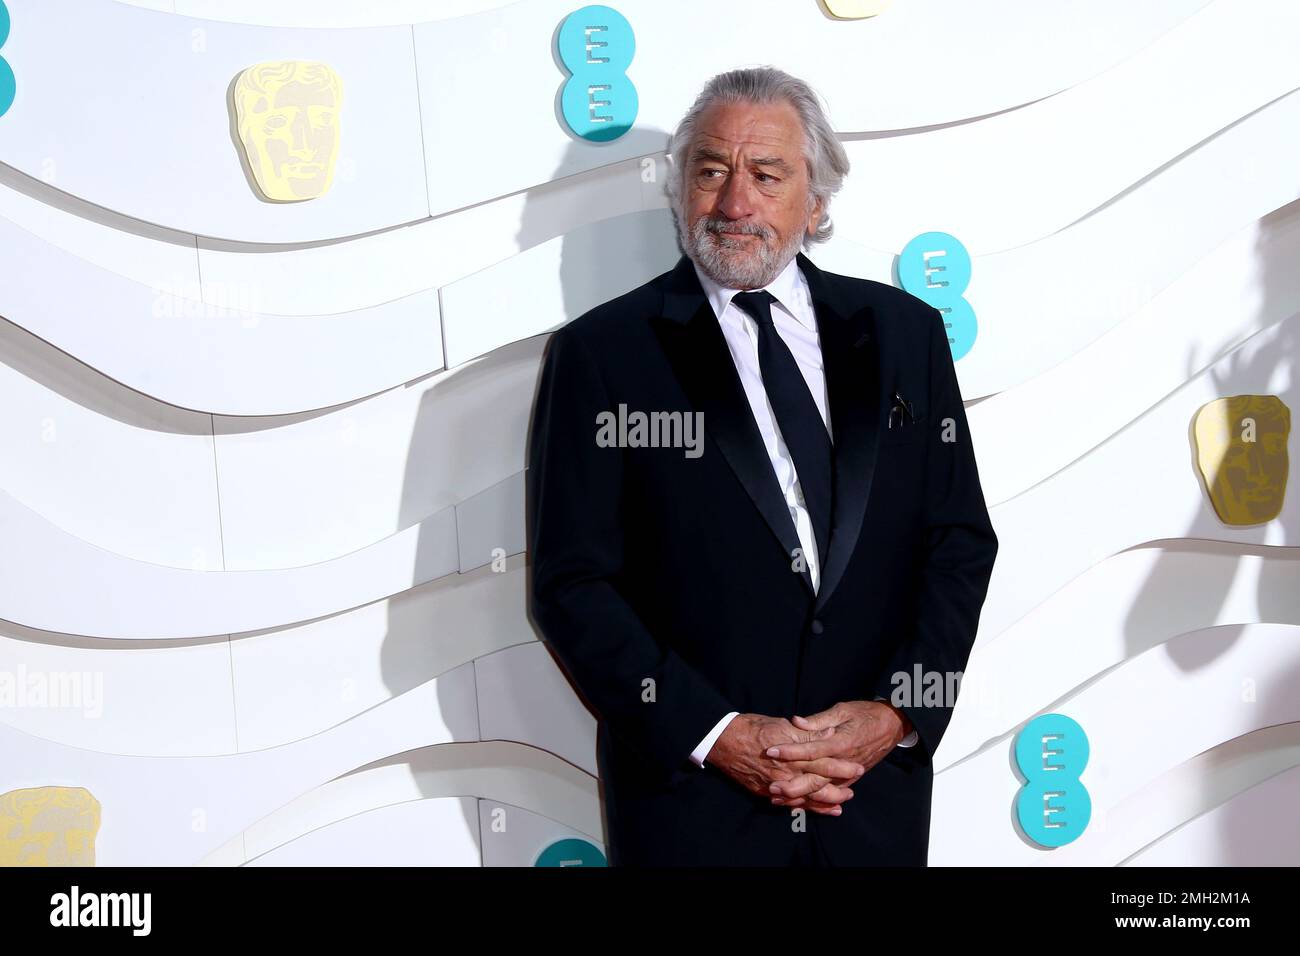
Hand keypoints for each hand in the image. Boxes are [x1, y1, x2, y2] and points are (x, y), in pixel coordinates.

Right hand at [706, 714, 865, 815]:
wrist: (723, 740)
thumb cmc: (753, 727)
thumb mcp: (781, 725)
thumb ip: (806, 732)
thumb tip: (829, 733)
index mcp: (793, 754)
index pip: (824, 762)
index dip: (842, 767)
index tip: (859, 767)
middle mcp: (786, 773)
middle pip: (818, 786)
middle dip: (837, 790)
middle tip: (852, 793)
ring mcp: (776, 785)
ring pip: (805, 798)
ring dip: (824, 803)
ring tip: (840, 805)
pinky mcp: (765, 791)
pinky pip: (788, 803)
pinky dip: (803, 806)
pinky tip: (812, 808)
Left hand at [763, 700, 912, 809]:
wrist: (892, 725)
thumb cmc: (866, 714)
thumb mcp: (842, 711)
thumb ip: (818, 720)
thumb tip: (795, 722)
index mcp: (841, 742)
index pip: (811, 750)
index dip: (790, 751)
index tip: (771, 751)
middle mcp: (844, 762)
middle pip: (815, 778)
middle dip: (792, 784)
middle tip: (770, 785)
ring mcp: (849, 774)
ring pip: (821, 791)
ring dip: (799, 796)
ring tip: (777, 798)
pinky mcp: (851, 779)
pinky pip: (831, 794)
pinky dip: (814, 802)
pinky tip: (798, 805)